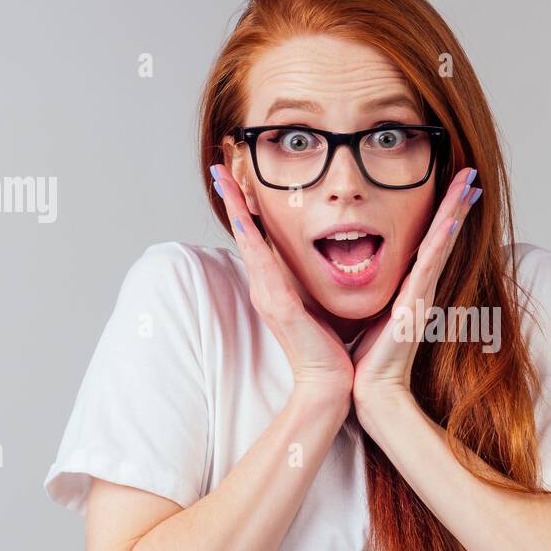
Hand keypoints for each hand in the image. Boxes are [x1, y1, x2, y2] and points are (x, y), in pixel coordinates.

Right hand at [210, 164, 353, 403]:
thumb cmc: (328, 349)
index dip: (246, 207)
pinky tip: (245, 221)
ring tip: (225, 180)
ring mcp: (268, 297)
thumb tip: (316, 264)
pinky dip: (252, 241)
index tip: (238, 178)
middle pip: (244, 233)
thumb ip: (310, 285)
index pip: (257, 238)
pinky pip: (263, 267)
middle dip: (232, 199)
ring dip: (236, 210)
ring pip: (248, 243)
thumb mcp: (317, 306)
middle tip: (220, 166)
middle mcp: (265, 288)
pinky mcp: (279, 308)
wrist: (330, 384)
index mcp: (275, 287)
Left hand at [351, 166, 480, 418]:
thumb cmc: (369, 358)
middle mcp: (422, 287)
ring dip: (455, 213)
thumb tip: (367, 274)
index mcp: (412, 286)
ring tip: (469, 185)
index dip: (445, 212)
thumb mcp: (372, 313)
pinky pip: (428, 269)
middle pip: (443, 236)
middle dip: (457, 203)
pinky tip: (449, 222)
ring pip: (441, 245)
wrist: (372, 390)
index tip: (457, 185)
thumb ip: (379, 293)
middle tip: (471, 173)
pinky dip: (440, 245)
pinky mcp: (414, 307)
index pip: (431, 240)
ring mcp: (421, 296)